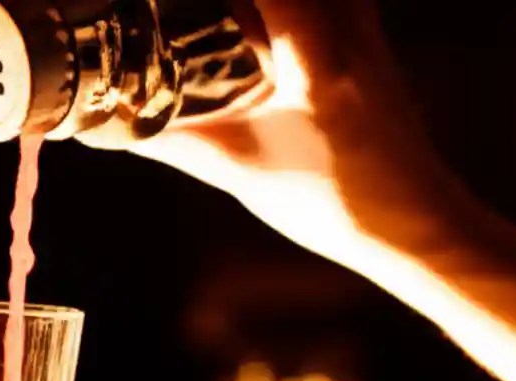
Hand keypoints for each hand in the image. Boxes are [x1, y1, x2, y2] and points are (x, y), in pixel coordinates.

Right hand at [77, 0, 476, 271]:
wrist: (414, 223)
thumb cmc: (335, 201)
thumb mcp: (239, 168)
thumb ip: (169, 139)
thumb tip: (102, 128)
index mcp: (317, 51)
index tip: (148, 3)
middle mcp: (347, 22)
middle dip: (217, 5)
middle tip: (166, 14)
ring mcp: (361, 25)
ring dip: (250, 9)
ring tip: (198, 21)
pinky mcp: (363, 37)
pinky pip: (317, 3)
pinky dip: (276, 11)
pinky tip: (247, 30)